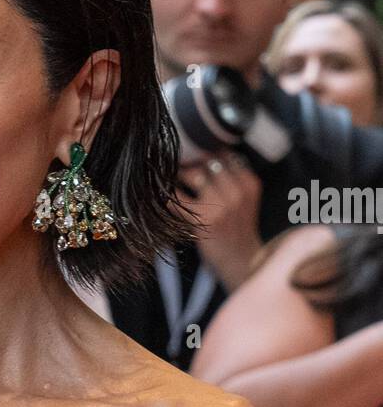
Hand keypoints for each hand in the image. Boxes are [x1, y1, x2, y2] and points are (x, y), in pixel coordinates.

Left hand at [177, 151, 263, 291]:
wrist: (241, 261)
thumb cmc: (237, 229)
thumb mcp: (244, 199)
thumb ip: (230, 178)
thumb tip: (201, 154)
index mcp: (248, 182)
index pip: (223, 153)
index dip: (203, 147)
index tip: (188, 145)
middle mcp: (237, 191)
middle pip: (208, 161)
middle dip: (189, 156)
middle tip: (169, 153)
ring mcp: (221, 205)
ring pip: (194, 174)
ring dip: (177, 170)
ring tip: (163, 168)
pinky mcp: (203, 220)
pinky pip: (178, 199)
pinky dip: (165, 193)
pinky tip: (157, 190)